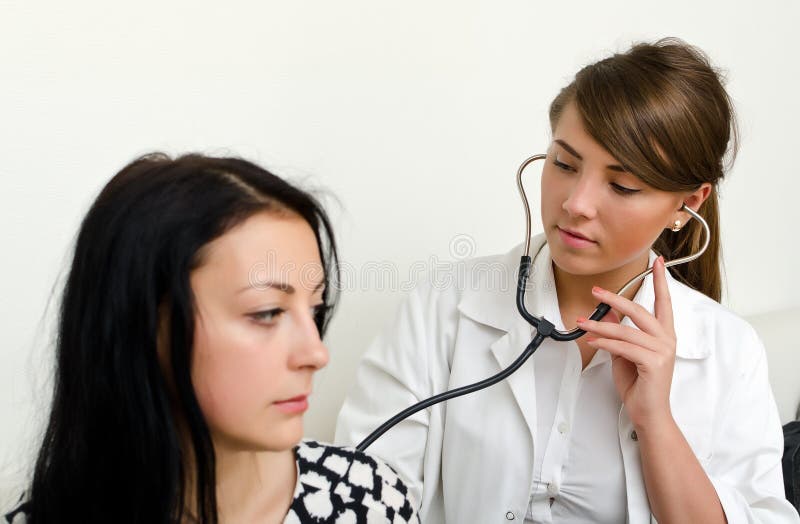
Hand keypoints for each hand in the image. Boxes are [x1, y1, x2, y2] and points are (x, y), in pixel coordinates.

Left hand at [575, 256, 676, 429]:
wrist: (648, 412)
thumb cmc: (639, 384)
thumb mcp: (625, 352)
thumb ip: (619, 331)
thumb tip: (608, 312)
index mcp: (664, 334)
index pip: (664, 302)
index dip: (661, 281)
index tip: (659, 261)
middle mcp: (666, 339)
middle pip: (639, 310)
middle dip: (615, 298)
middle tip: (596, 291)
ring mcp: (662, 351)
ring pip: (625, 330)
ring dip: (599, 326)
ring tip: (582, 322)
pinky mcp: (653, 363)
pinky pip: (623, 347)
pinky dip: (604, 343)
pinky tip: (592, 341)